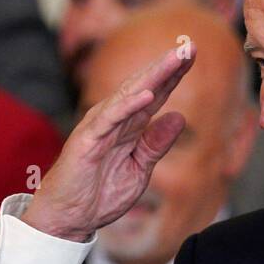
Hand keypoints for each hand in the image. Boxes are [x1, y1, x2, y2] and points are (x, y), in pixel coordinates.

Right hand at [22, 46, 193, 241]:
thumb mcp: (140, 169)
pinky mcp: (87, 140)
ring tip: (174, 59)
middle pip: (146, 86)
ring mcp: (100, 127)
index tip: (193, 54)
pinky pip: (110, 119)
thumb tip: (180, 117)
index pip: (157, 94)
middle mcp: (115, 119)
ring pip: (129, 94)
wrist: (70, 218)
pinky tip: (147, 94)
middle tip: (190, 45)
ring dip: (152, 76)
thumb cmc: (100, 194)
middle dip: (168, 65)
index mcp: (130, 126)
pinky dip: (128, 106)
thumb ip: (156, 144)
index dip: (175, 74)